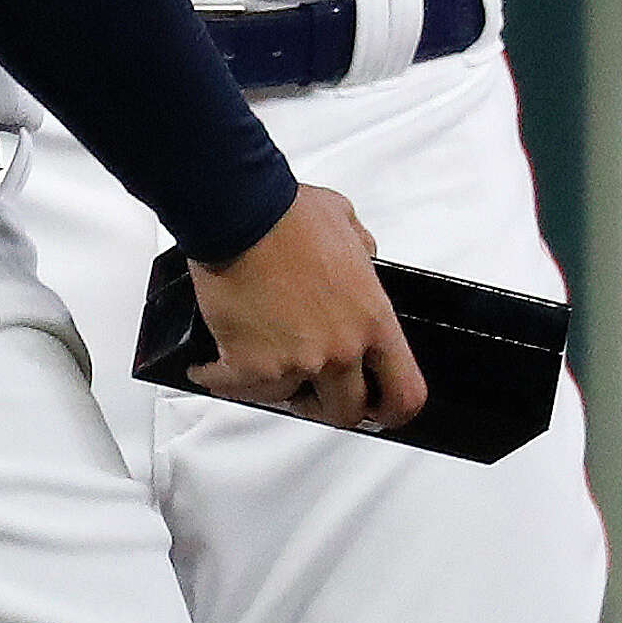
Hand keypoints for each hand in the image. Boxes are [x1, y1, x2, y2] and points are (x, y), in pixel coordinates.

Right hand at [187, 185, 425, 430]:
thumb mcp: (346, 221)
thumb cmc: (286, 212)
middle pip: (346, 412)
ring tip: (260, 348)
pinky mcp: (250, 368)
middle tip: (311, 382)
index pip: (405, 393)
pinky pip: (237, 390)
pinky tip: (217, 357)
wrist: (239, 210)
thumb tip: (362, 261)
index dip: (391, 409)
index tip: (379, 407)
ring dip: (275, 381)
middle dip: (327, 400)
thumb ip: (363, 251)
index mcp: (372, 319)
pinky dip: (222, 376)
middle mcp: (340, 349)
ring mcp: (296, 363)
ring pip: (289, 400)